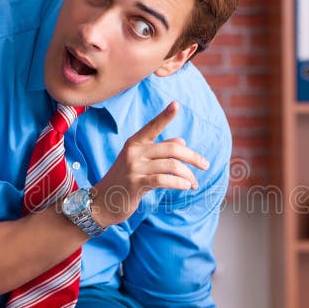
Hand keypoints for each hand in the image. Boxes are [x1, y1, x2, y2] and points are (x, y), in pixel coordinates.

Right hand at [91, 101, 208, 226]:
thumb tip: (182, 140)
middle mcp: (134, 152)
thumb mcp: (140, 162)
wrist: (102, 203)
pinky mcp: (135, 184)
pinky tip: (185, 187)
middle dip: (193, 157)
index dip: (165, 115)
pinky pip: (163, 180)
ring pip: (171, 166)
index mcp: (135, 143)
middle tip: (205, 165)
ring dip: (188, 176)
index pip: (153, 126)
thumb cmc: (125, 181)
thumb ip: (159, 150)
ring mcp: (134, 167)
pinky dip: (178, 183)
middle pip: (172, 148)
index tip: (176, 104)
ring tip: (194, 184)